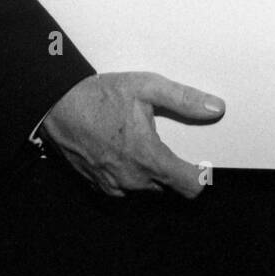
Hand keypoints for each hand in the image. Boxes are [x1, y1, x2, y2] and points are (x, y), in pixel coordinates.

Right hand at [40, 72, 224, 198]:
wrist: (58, 105)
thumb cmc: (100, 95)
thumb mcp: (147, 87)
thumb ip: (184, 99)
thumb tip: (217, 108)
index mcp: (148, 158)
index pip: (189, 186)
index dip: (200, 176)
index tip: (201, 163)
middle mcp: (132, 179)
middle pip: (169, 186)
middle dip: (173, 168)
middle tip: (166, 140)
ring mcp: (114, 185)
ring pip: (147, 188)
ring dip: (151, 172)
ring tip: (141, 141)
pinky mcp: (99, 186)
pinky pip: (126, 188)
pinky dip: (131, 174)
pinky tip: (124, 149)